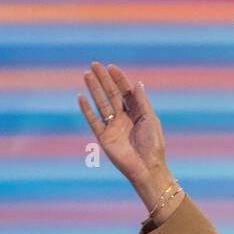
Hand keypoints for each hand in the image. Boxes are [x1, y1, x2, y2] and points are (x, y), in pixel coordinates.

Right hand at [78, 62, 178, 214]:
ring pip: (101, 104)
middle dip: (103, 79)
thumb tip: (137, 83)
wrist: (147, 168)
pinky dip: (87, 110)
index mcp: (137, 113)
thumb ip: (141, 102)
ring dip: (94, 89)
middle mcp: (124, 118)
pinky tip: (81, 97)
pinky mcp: (104, 138)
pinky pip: (93, 121)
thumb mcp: (149, 120)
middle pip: (111, 94)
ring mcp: (113, 127)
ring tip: (87, 75)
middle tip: (94, 65)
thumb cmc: (153, 145)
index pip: (125, 92)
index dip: (118, 79)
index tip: (111, 67)